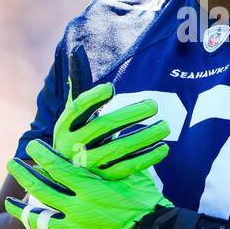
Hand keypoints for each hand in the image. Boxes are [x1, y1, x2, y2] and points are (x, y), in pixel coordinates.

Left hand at [6, 139, 171, 228]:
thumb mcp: (131, 175)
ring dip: (22, 210)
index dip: (43, 156)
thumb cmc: (146, 203)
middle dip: (24, 175)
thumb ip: (113, 160)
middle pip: (41, 190)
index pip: (58, 167)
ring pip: (39, 219)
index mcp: (91, 188)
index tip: (33, 146)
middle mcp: (78, 208)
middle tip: (12, 164)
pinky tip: (32, 226)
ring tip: (10, 203)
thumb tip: (107, 137)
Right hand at [52, 48, 168, 178]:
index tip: (111, 88)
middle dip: (130, 115)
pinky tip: (163, 148)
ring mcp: (88, 165)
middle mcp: (72, 145)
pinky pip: (126, 168)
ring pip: (118, 149)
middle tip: (154, 104)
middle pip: (103, 128)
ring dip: (144, 137)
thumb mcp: (74, 111)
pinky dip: (146, 159)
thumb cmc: (77, 131)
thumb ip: (79, 82)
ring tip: (165, 125)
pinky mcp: (102, 179)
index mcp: (64, 125)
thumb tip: (77, 49)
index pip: (77, 109)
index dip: (93, 98)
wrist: (67, 174)